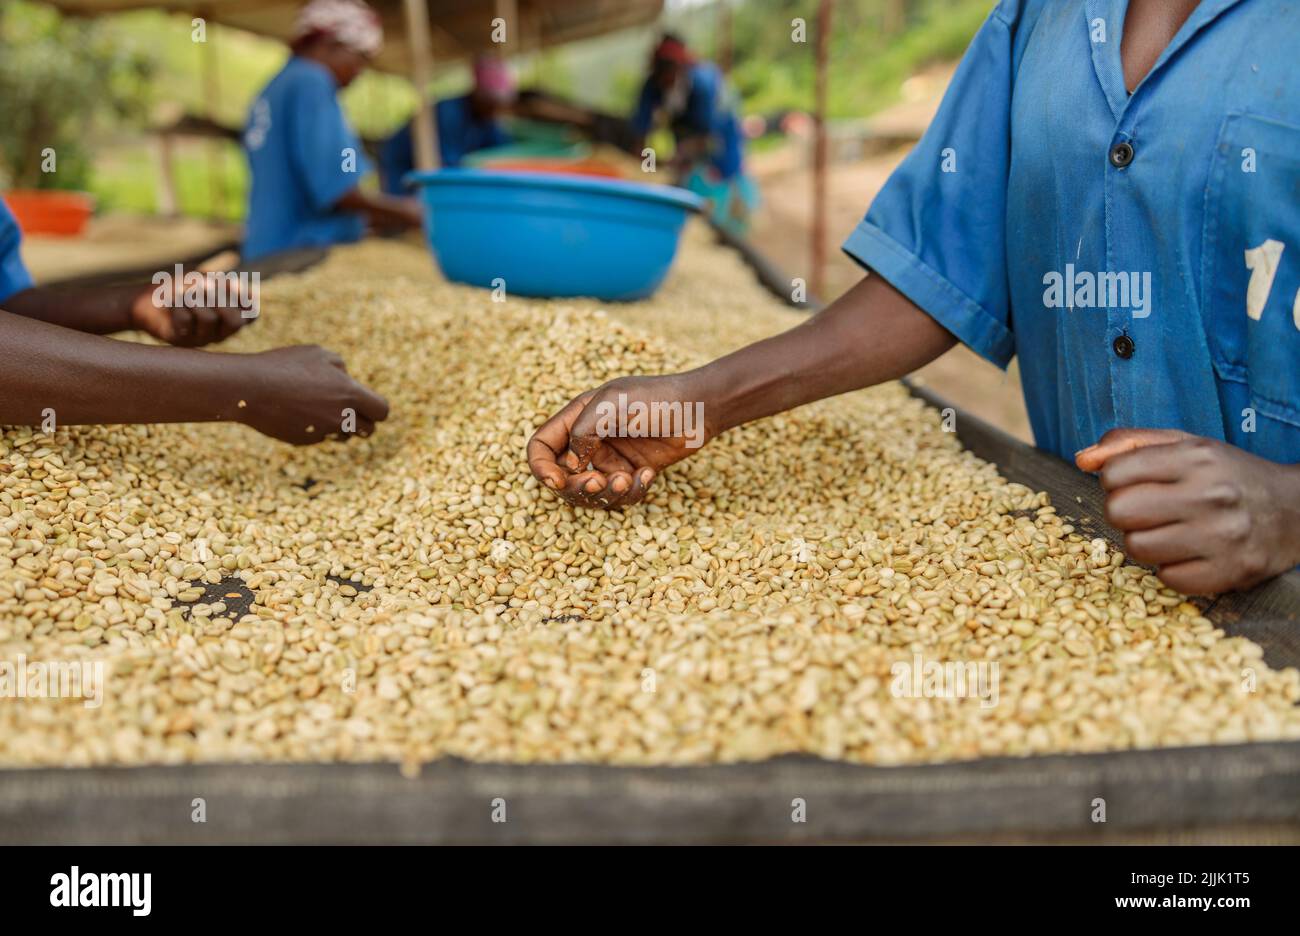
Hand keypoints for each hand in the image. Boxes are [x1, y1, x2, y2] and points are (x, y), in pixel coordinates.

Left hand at [131, 275, 253, 346]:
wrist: (146, 300)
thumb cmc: (178, 288)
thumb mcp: (201, 279)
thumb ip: (218, 283)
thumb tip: (232, 285)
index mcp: (229, 319)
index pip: (252, 315)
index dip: (244, 298)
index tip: (227, 282)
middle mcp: (219, 333)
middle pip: (236, 321)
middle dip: (220, 298)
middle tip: (203, 285)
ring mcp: (201, 339)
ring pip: (209, 318)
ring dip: (193, 298)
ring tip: (181, 293)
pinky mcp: (180, 340)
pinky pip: (186, 321)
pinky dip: (177, 304)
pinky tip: (170, 302)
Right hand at [237, 346, 389, 445]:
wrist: (250, 388)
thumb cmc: (286, 365)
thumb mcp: (318, 354)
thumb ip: (340, 366)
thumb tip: (348, 379)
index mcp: (350, 393)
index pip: (382, 410)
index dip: (377, 409)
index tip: (369, 405)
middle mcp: (341, 416)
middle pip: (369, 430)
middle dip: (363, 422)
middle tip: (350, 412)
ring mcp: (323, 431)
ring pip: (344, 436)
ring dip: (340, 426)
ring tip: (320, 408)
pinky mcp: (305, 440)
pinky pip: (318, 437)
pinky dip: (313, 428)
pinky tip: (296, 413)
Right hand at [527, 374, 715, 508]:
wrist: (701, 408)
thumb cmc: (657, 399)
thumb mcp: (612, 405)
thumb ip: (582, 432)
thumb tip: (570, 465)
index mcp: (577, 418)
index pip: (541, 447)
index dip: (541, 468)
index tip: (558, 482)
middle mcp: (589, 440)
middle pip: (563, 477)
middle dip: (578, 488)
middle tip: (601, 483)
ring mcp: (611, 458)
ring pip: (592, 492)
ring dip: (607, 493)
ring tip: (628, 480)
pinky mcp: (633, 473)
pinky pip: (621, 495)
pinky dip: (633, 491)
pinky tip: (649, 475)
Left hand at [1076, 428, 1299, 594]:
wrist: (1296, 509)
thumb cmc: (1225, 474)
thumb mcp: (1184, 444)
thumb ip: (1128, 443)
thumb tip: (1081, 460)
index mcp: (1195, 457)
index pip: (1114, 473)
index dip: (1115, 481)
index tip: (1135, 485)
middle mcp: (1210, 494)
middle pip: (1118, 512)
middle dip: (1124, 513)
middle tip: (1147, 512)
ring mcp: (1222, 536)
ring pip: (1136, 548)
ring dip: (1144, 542)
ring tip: (1169, 531)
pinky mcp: (1230, 572)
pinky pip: (1166, 579)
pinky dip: (1171, 569)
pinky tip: (1189, 553)